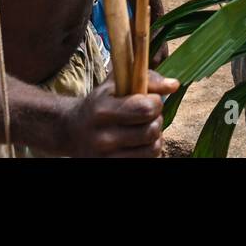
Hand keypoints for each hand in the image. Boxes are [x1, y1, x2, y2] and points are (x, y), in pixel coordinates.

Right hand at [60, 72, 177, 156]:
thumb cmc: (100, 102)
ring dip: (155, 136)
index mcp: (102, 110)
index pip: (145, 109)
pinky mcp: (110, 167)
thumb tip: (174, 85)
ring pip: (152, 148)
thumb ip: (146, 78)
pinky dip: (149, 150)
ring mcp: (105, 157)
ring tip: (144, 127)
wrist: (72, 131)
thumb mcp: (115, 83)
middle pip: (151, 130)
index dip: (155, 102)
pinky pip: (146, 161)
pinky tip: (139, 142)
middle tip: (148, 115)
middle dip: (156, 119)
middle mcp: (102, 137)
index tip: (150, 99)